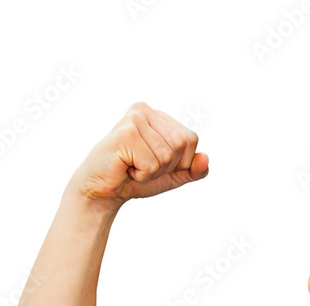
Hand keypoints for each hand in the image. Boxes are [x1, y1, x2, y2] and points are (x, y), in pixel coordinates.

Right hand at [66, 102, 208, 208]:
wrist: (103, 191)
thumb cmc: (135, 179)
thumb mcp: (172, 175)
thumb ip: (194, 169)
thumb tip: (206, 158)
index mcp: (158, 116)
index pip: (191, 139)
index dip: (180, 161)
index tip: (155, 163)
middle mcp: (145, 111)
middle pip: (181, 144)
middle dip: (167, 166)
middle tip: (142, 165)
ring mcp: (134, 119)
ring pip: (167, 155)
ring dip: (152, 171)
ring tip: (133, 166)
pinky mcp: (125, 133)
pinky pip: (152, 164)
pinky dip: (142, 175)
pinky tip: (125, 167)